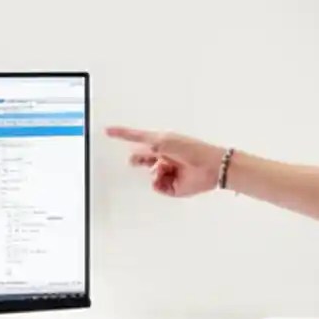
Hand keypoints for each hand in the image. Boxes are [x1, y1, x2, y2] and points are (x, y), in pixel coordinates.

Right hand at [105, 127, 223, 196]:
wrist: (210, 167)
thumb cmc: (191, 149)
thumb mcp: (163, 142)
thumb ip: (144, 146)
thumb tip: (133, 154)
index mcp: (162, 143)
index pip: (138, 138)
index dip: (123, 134)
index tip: (108, 131)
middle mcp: (163, 157)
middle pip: (142, 159)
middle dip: (138, 160)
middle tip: (136, 162)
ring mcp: (167, 172)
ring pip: (149, 174)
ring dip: (154, 171)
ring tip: (166, 168)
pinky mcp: (172, 187)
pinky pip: (157, 187)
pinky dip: (160, 183)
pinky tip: (169, 177)